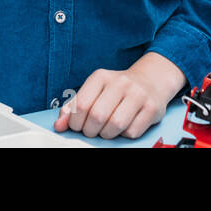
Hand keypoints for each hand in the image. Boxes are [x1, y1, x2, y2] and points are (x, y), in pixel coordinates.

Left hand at [53, 54, 184, 138]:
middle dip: (91, 130)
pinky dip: (124, 135)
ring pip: (115, 125)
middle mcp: (120, 83)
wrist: (150, 81)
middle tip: (92, 130)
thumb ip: (74, 107)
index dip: (76, 122)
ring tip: (106, 130)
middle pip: (97, 116)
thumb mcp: (94, 91)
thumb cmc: (117, 90)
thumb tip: (59, 125)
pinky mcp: (152, 108)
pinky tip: (124, 127)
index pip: (81, 105)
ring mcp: (138, 94)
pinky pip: (132, 131)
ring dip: (107, 134)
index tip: (78, 125)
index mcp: (101, 76)